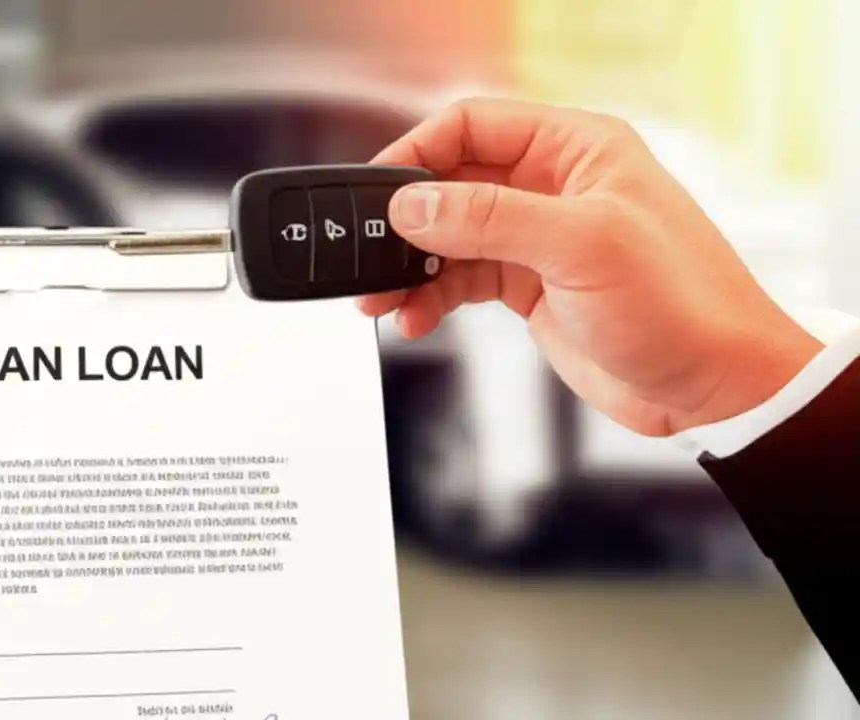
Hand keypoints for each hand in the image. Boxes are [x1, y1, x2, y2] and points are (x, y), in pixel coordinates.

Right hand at [361, 97, 822, 435]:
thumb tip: (412, 205)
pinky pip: (461, 280)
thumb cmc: (683, 303)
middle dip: (405, 221)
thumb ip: (489, 218)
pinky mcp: (532, 287)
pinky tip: (416, 318)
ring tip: (381, 299)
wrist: (714, 387)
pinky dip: (432, 298)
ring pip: (450, 237)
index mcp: (575, 149)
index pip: (471, 126)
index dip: (417, 154)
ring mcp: (540, 239)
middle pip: (451, 183)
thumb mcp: (581, 247)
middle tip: (367, 255)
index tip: (378, 194)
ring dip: (411, 267)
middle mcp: (553, 186)